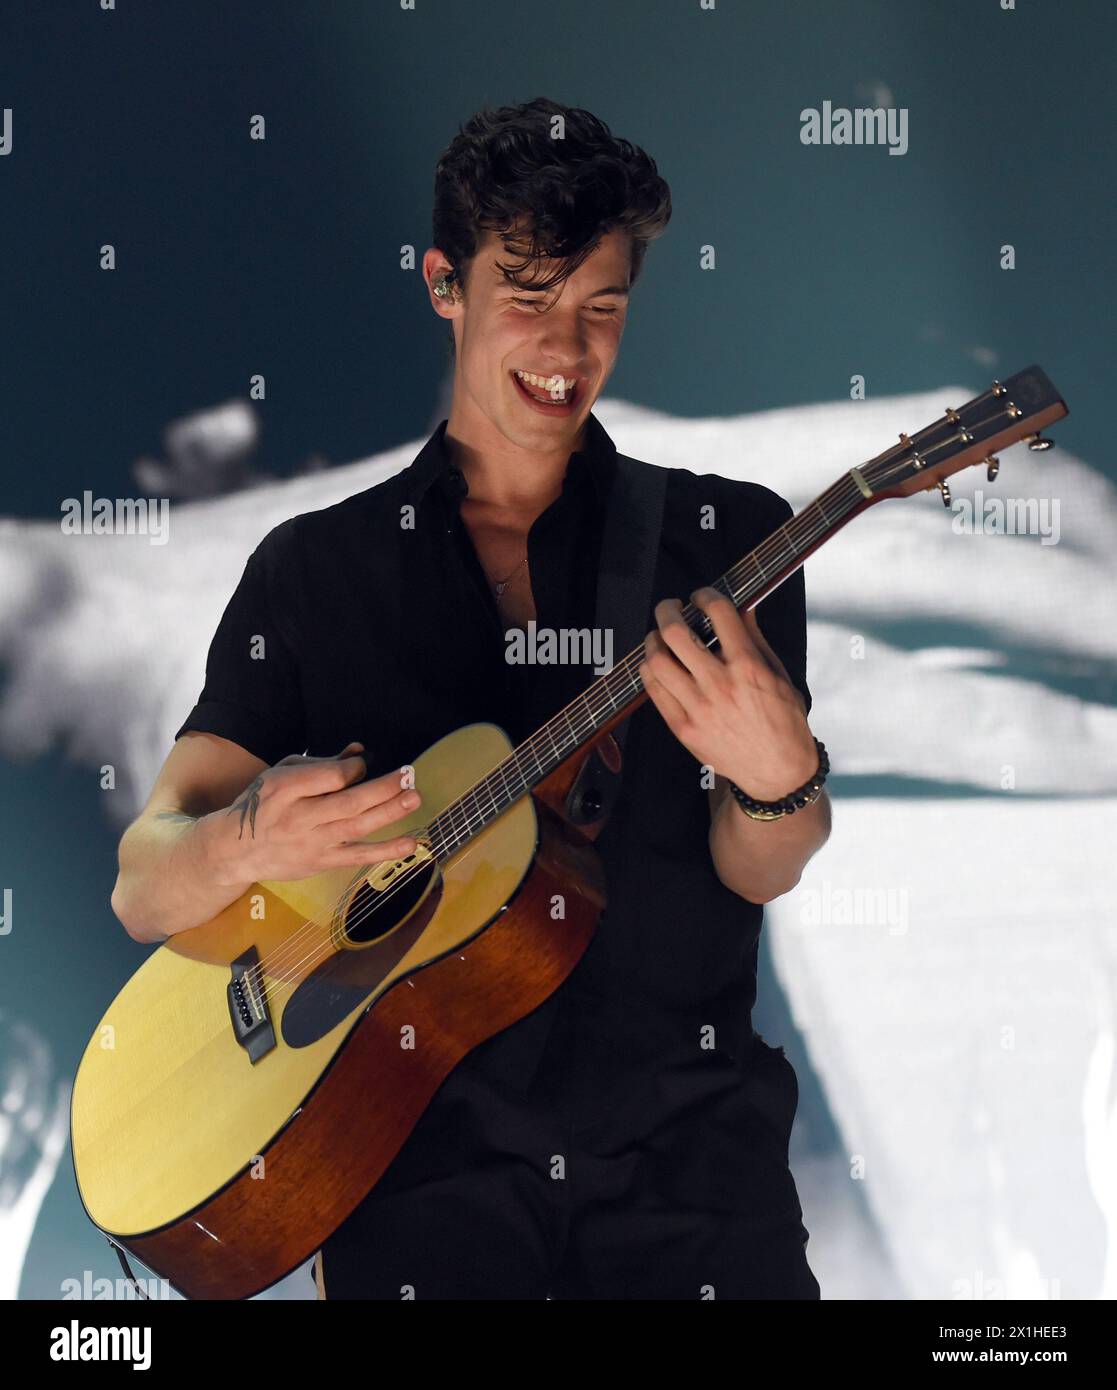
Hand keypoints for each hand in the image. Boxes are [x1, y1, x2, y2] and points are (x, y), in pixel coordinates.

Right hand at [205, 742, 422, 883]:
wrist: (234, 849)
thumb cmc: (264, 804)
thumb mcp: (282, 774)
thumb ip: (321, 763)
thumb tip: (359, 751)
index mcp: (285, 788)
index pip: (330, 777)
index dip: (354, 768)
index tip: (362, 764)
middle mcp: (298, 817)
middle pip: (348, 802)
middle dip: (382, 788)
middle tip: (409, 775)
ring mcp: (311, 843)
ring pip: (356, 828)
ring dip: (389, 813)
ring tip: (414, 798)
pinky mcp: (320, 863)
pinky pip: (357, 857)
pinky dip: (385, 852)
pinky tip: (410, 844)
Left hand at [637, 587, 817, 798]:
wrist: (777, 773)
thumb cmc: (783, 721)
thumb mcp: (778, 675)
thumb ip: (756, 638)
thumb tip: (743, 606)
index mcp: (748, 667)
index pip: (718, 613)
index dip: (705, 595)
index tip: (701, 596)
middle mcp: (720, 685)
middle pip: (675, 632)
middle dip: (667, 610)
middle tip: (670, 607)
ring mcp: (698, 708)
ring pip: (656, 660)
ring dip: (653, 640)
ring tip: (659, 637)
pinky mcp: (684, 729)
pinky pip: (653, 690)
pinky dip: (650, 670)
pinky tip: (657, 664)